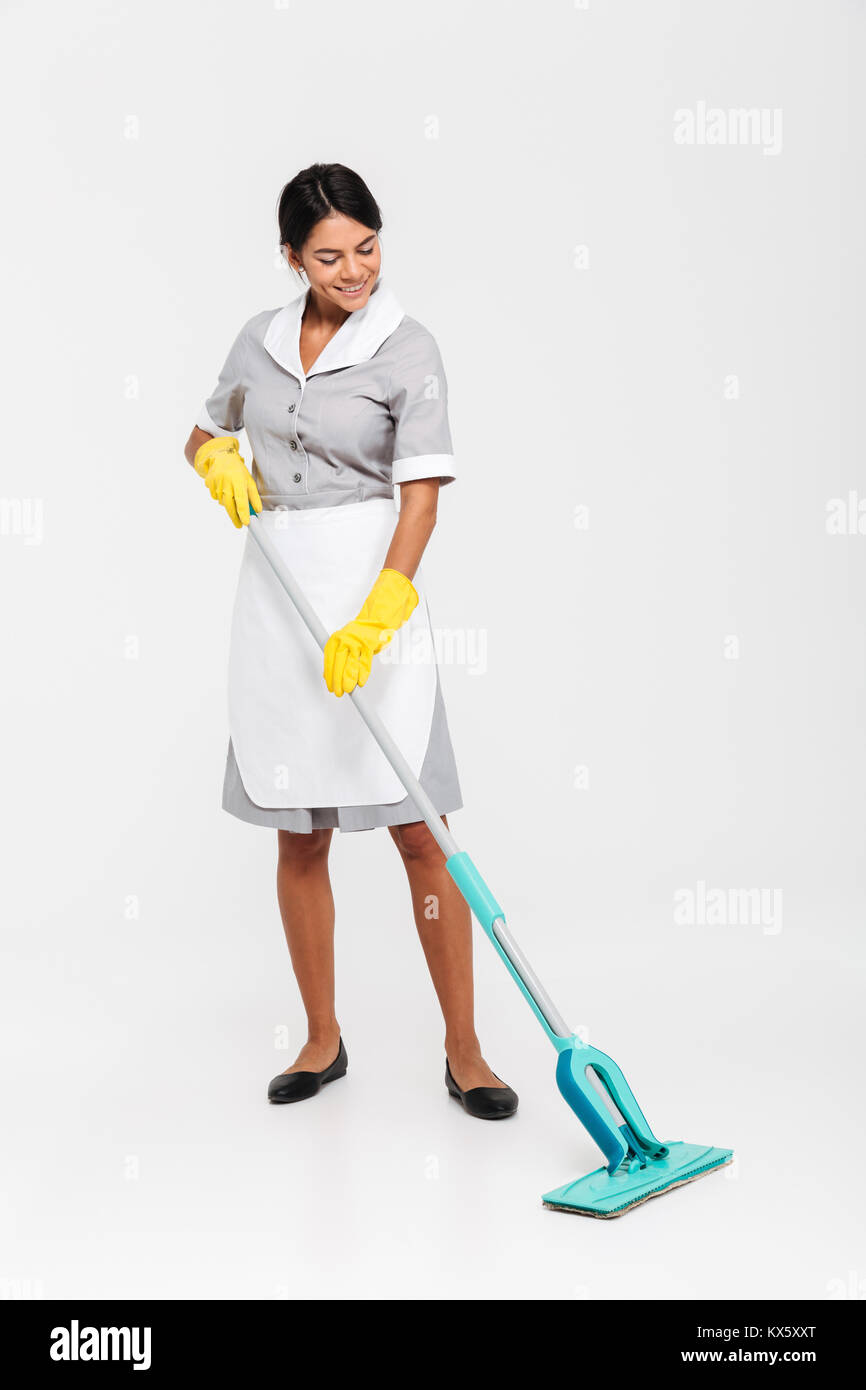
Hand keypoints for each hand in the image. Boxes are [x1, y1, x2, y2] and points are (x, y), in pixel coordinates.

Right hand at [194, 435, 261, 527]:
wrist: (222, 457)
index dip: (243, 513)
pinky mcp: (209, 483)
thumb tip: (257, 510)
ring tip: (231, 494)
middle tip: (239, 525)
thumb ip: (254, 497)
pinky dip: (220, 497)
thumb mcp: (249, 481)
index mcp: (238, 480)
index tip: (245, 522)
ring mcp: (216, 483)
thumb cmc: (237, 470)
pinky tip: (223, 489)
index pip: (241, 500)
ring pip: (222, 502)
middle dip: (235, 517)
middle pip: (230, 505)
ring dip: (228, 504)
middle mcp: (226, 482)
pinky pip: (215, 497)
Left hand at [323, 568, 418, 695]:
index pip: (330, 658)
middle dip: (337, 679)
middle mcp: (345, 637)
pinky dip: (363, 671)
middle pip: (338, 661)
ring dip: (349, 678)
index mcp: (338, 637)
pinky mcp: (369, 642)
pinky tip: (361, 681)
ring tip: (348, 689)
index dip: (329, 673)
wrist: (381, 615)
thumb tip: (335, 672)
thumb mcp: (350, 641)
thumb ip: (342, 654)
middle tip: (338, 691)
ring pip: (350, 662)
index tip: (330, 685)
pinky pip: (365, 660)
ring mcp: (357, 639)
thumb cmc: (365, 631)